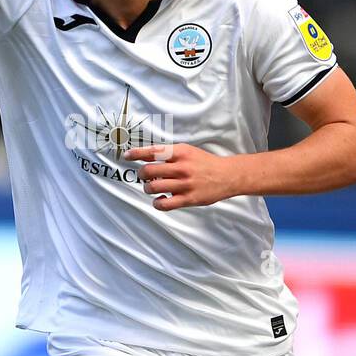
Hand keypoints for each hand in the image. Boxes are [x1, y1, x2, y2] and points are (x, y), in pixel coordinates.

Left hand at [123, 144, 239, 210]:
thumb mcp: (187, 151)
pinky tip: (161, 200)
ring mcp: (185, 184)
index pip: (153, 151)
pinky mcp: (189, 199)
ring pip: (153, 188)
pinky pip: (165, 204)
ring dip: (148, 189)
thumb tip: (144, 156)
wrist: (227, 175)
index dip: (136, 153)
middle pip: (148, 171)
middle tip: (145, 176)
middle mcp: (181, 167)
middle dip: (142, 174)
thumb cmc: (204, 163)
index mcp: (180, 152)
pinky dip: (157, 203)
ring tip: (152, 188)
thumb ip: (167, 154)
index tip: (127, 156)